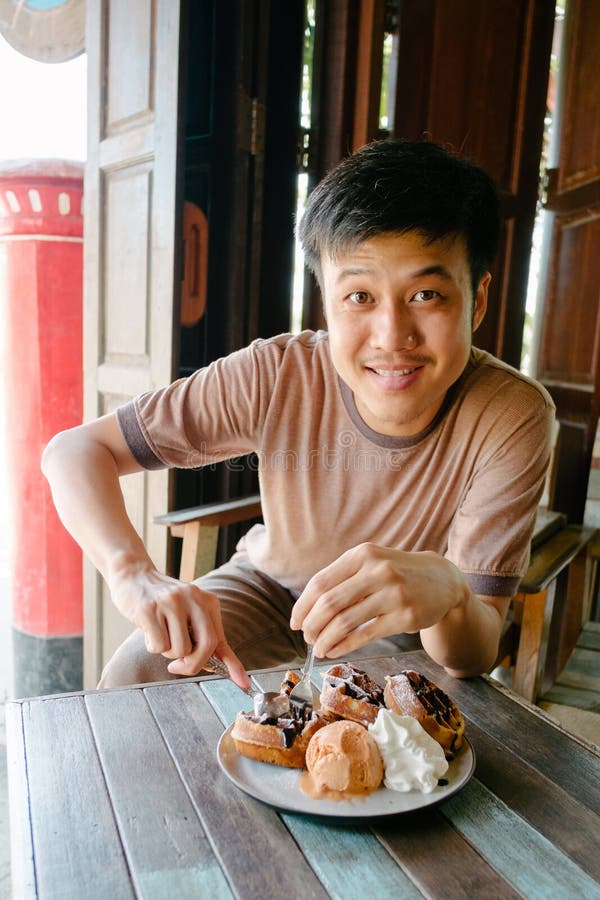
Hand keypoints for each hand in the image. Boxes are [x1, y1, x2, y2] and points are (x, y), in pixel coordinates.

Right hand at [107, 558, 249, 687]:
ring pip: (180, 649)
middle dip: (193, 665)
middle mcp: (193, 599)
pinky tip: (148, 629)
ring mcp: (171, 602)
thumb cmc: (162, 601)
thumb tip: (216, 666)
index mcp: (207, 602)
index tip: (243, 684)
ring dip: (168, 652)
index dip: (232, 664)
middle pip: (206, 646)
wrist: (134, 575)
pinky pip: (158, 645)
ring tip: (161, 634)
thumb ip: (202, 636)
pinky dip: (152, 646)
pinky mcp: (149, 609)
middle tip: (178, 667)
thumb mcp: (189, 613)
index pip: (221, 639)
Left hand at [290, 543, 466, 657]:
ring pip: (346, 621)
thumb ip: (343, 578)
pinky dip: (344, 645)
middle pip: (330, 603)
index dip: (303, 605)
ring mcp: (394, 594)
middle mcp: (378, 571)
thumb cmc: (397, 573)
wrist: (443, 580)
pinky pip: (366, 634)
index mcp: (363, 555)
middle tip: (307, 638)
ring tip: (319, 648)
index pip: (321, 582)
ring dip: (326, 638)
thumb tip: (307, 609)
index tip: (295, 622)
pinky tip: (334, 651)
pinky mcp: (406, 617)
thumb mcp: (371, 563)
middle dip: (312, 625)